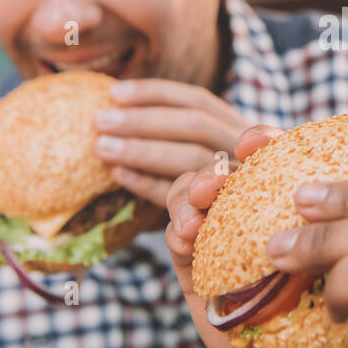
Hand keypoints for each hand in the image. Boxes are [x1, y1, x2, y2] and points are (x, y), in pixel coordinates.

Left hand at [94, 79, 252, 232]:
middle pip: (197, 125)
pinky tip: (119, 175)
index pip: (198, 102)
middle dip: (144, 120)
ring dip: (143, 150)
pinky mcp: (225, 216)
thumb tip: (115, 103)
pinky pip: (183, 196)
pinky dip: (148, 183)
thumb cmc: (205, 199)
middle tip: (99, 121)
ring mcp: (242, 183)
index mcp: (241, 130)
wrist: (235, 254)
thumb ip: (170, 136)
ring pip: (193, 158)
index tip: (113, 93)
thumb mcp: (198, 160)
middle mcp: (248, 152)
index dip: (155, 93)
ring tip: (102, 147)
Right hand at [164, 125, 347, 347]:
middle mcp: (251, 208)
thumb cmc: (338, 308)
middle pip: (225, 165)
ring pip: (192, 192)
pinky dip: (176, 227)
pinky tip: (186, 233)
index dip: (262, 140)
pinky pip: (176, 234)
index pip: (270, 155)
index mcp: (288, 196)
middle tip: (224, 171)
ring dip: (192, 188)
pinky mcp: (194, 264)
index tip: (265, 141)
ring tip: (201, 199)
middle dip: (221, 160)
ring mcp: (220, 233)